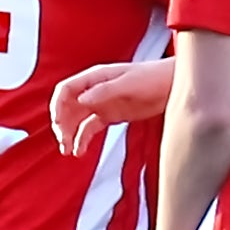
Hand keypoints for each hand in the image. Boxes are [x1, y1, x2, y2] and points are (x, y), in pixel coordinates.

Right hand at [53, 58, 175, 155]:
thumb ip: (104, 91)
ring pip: (76, 119)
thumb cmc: (152, 78)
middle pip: (67, 107)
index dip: (57, 106)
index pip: (66, 90)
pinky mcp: (110, 115)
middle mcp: (94, 90)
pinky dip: (82, 139)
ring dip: (69, 134)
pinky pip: (90, 128)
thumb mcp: (128, 84)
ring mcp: (101, 103)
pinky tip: (79, 151)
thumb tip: (82, 100)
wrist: (172, 85)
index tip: (57, 123)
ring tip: (68, 150)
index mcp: (95, 78)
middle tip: (63, 142)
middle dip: (61, 124)